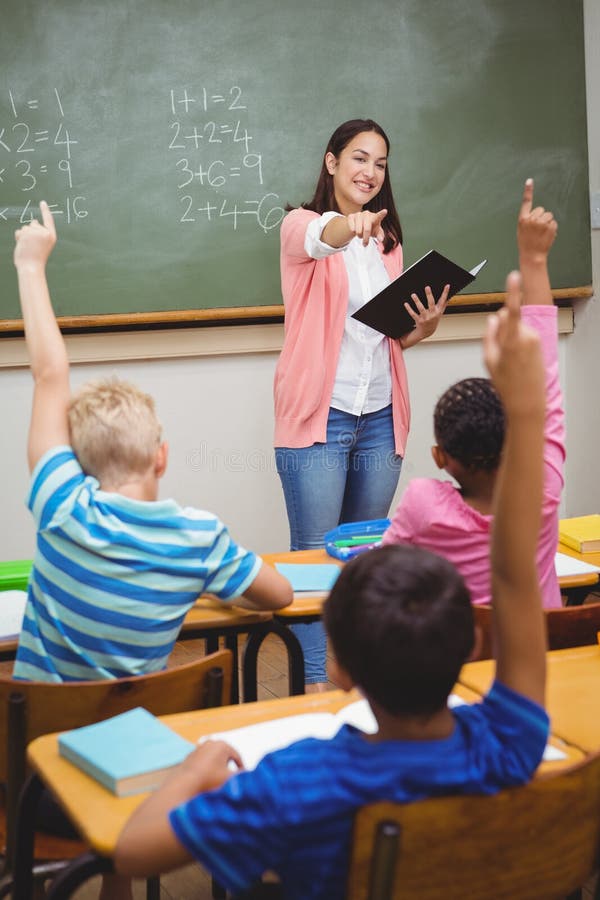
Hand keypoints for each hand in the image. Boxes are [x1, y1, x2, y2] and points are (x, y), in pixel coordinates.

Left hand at [14, 201, 56, 269]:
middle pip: (33, 223)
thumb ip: (39, 233)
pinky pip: (19, 231)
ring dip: (23, 236)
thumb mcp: (42, 244)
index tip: (42, 202)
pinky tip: (22, 246)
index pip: (48, 220)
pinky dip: (18, 238)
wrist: (31, 267)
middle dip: (29, 231)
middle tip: (31, 245)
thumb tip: (34, 221)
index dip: (45, 211)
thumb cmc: (37, 258)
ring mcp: (35, 232)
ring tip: (28, 247)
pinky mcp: (26, 233)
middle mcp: (45, 233)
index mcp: (51, 236)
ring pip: (25, 228)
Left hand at [177, 740, 243, 792]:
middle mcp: (211, 742)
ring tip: (218, 778)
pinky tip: (207, 777)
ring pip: (214, 757)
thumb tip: (246, 774)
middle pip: (225, 755)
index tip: (242, 777)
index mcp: (222, 745)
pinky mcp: (191, 755)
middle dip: (228, 765)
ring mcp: (200, 747)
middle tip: (230, 777)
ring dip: (218, 766)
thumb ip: (240, 775)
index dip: (241, 767)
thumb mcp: (229, 778)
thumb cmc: (209, 779)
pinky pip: (204, 760)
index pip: (237, 756)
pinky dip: (207, 767)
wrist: (185, 782)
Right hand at [346, 208, 386, 245]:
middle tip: (365, 244)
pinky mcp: (351, 216)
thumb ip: (380, 235)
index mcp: (375, 217)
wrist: (358, 224)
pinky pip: (352, 228)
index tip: (385, 211)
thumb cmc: (370, 228)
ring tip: (360, 234)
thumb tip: (381, 239)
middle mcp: (367, 214)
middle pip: (367, 229)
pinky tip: (354, 230)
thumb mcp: (376, 232)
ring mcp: (359, 214)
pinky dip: (353, 232)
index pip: (379, 216)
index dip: (381, 214)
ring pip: (358, 230)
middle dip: (366, 238)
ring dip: (359, 236)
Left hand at [404, 283, 449, 339]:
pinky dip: (409, 309)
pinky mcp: (419, 320)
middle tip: (427, 287)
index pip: (443, 300)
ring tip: (413, 294)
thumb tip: (449, 294)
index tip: (447, 285)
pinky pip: (413, 314)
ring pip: (421, 308)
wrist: (428, 331)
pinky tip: (406, 303)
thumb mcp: (440, 312)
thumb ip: (444, 303)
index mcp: (438, 311)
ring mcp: (425, 318)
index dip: (445, 293)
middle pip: (431, 303)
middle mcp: (432, 314)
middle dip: (429, 295)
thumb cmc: (434, 319)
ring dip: (417, 301)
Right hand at [483, 270, 544, 417]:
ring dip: (509, 337)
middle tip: (499, 353)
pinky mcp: (539, 343)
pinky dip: (517, 342)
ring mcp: (534, 339)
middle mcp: (526, 336)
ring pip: (515, 327)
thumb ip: (489, 336)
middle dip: (501, 327)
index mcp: (512, 341)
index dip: (513, 292)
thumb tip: (493, 317)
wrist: (526, 401)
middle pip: (508, 319)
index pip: (512, 310)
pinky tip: (517, 360)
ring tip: (509, 360)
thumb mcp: (489, 361)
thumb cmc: (505, 383)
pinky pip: (523, 335)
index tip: (515, 275)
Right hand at [517, 179, 556, 262]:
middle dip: (541, 217)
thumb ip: (528, 220)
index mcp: (523, 219)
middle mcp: (532, 219)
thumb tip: (538, 213)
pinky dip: (552, 228)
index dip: (528, 191)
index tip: (529, 181)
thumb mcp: (522, 230)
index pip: (526, 202)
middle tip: (537, 229)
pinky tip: (546, 235)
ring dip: (547, 222)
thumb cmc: (526, 243)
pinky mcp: (550, 226)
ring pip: (549, 215)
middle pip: (541, 209)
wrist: (532, 255)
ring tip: (542, 233)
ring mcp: (541, 223)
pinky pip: (554, 222)